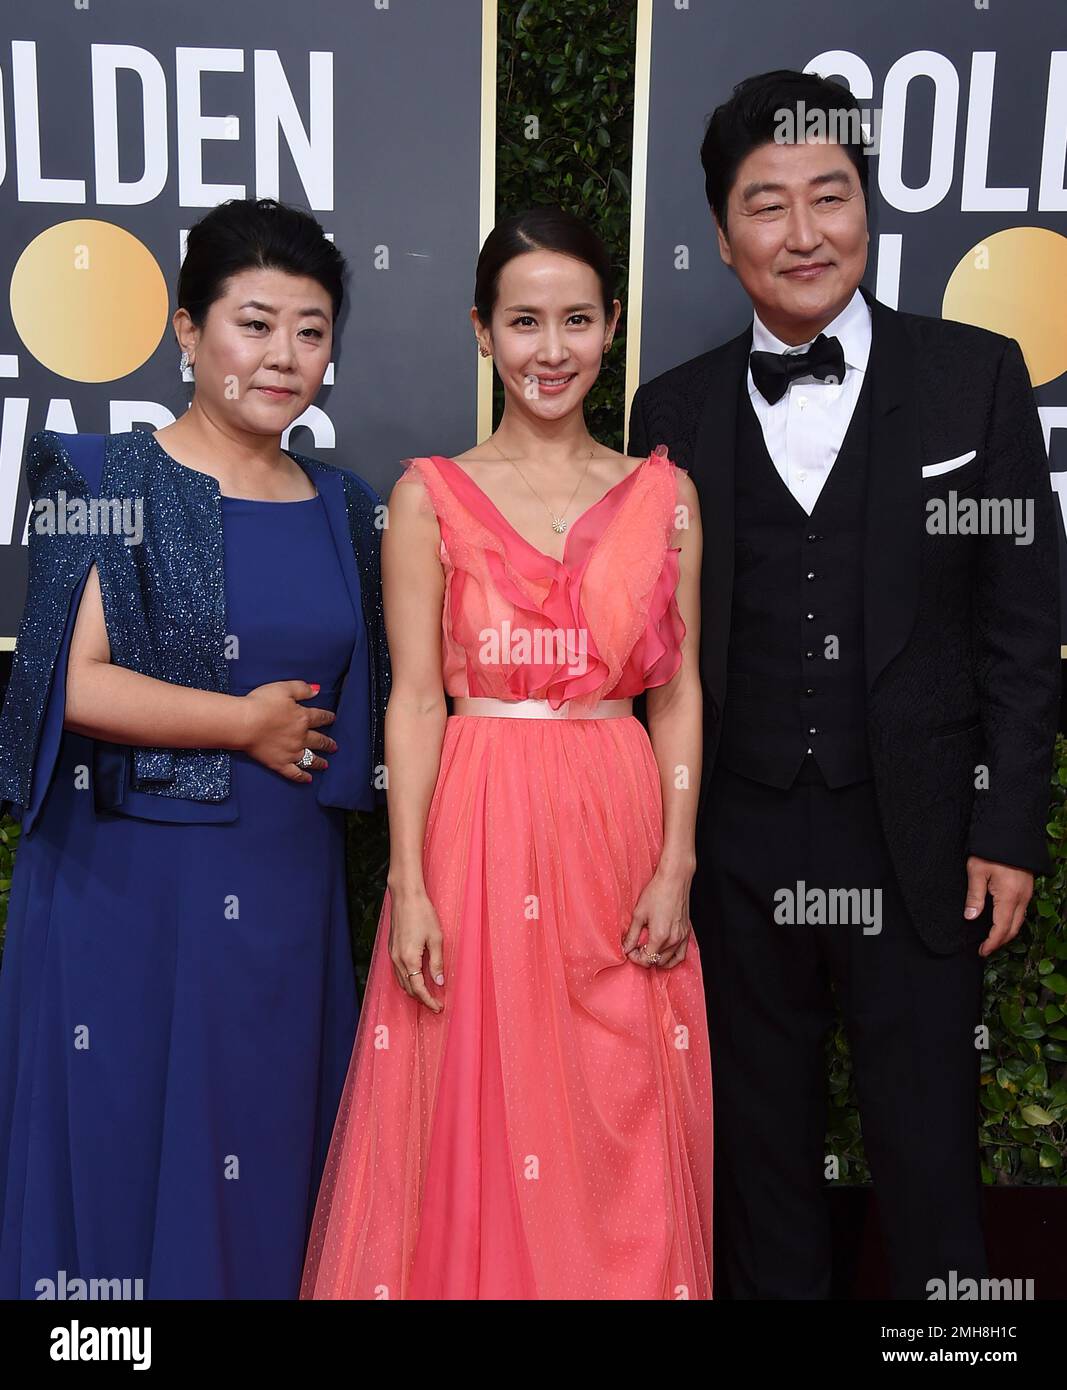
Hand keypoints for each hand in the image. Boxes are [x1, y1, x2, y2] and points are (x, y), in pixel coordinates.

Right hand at [239, 679, 337, 782]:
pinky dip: (302, 777)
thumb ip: (302, 689)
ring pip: (310, 758)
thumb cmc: (261, 703)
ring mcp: (291, 752)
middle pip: (319, 740)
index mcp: (303, 717)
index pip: (320, 717)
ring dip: (320, 762)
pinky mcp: (279, 763)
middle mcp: (301, 737)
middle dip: (328, 743)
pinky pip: (295, 773)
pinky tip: (308, 779)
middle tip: (334, 747)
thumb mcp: (283, 688)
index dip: (327, 717)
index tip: (332, 719)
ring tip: (326, 765)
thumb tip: (317, 690)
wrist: (244, 723)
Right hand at [388, 887, 444, 1011]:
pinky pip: (398, 972)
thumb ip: (437, 963)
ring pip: (401, 982)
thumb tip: (439, 982)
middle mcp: (397, 960)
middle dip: (422, 999)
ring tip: (428, 995)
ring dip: (414, 991)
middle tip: (436, 1004)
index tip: (438, 1007)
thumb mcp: (436, 938)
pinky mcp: (391, 949)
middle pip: (408, 989)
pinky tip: (416, 979)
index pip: (419, 989)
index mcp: (409, 959)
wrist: (405, 897)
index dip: (429, 1001)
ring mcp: (392, 955)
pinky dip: (407, 981)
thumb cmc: (422, 914)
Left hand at [622, 862, 693, 968]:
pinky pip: (681, 955)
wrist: (674, 880)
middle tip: (636, 949)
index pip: (647, 959)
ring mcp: (681, 937)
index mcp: (660, 936)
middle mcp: (673, 940)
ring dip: (657, 959)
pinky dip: (672, 958)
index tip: (630, 951)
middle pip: (657, 961)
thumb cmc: (657, 893)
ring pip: (669, 960)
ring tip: (648, 950)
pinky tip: (663, 954)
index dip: (635, 958)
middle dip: (644, 958)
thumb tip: (625, 948)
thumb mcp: (639, 914)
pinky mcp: (686, 932)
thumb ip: (632, 935)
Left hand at [964, 855, 1033, 956]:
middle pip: (1013, 929)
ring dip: (1006, 933)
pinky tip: (1000, 922)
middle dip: (1000, 942)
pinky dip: (1011, 922)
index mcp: (1009, 896)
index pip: (1001, 928)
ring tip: (991, 939)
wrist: (1010, 833)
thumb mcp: (976, 871)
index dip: (992, 942)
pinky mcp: (1027, 889)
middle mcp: (1022, 898)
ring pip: (1019, 921)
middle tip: (985, 949)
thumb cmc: (991, 850)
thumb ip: (974, 897)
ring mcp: (1027, 894)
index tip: (982, 951)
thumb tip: (970, 917)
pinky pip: (1021, 912)